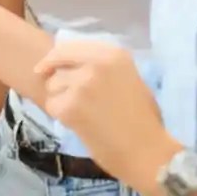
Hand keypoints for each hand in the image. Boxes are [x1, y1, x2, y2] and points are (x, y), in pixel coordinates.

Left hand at [34, 41, 179, 186]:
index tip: (48, 65)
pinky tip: (79, 124)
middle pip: (56, 60)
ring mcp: (82, 83)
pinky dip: (60, 116)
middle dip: (52, 73)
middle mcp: (97, 63)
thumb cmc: (143, 119)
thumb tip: (71, 62)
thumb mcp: (128, 78)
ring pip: (52, 84)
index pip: (70, 45)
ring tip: (81, 112)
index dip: (57, 56)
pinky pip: (52, 105)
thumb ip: (102, 66)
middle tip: (51, 85)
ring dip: (60, 98)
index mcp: (113, 54)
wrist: (147, 151)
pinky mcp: (71, 105)